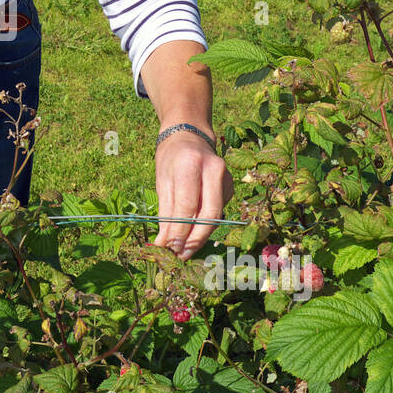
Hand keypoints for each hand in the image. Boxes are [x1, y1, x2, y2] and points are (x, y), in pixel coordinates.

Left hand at [151, 130, 233, 260]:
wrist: (190, 136)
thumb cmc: (171, 159)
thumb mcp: (162, 182)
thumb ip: (165, 214)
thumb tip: (163, 245)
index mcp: (190, 164)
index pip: (188, 206)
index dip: (180, 232)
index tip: (170, 250)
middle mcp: (213, 169)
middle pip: (209, 214)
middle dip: (195, 240)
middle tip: (180, 256)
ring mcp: (226, 177)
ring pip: (216, 216)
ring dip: (200, 236)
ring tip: (183, 250)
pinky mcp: (230, 186)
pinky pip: (218, 211)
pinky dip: (205, 225)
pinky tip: (192, 231)